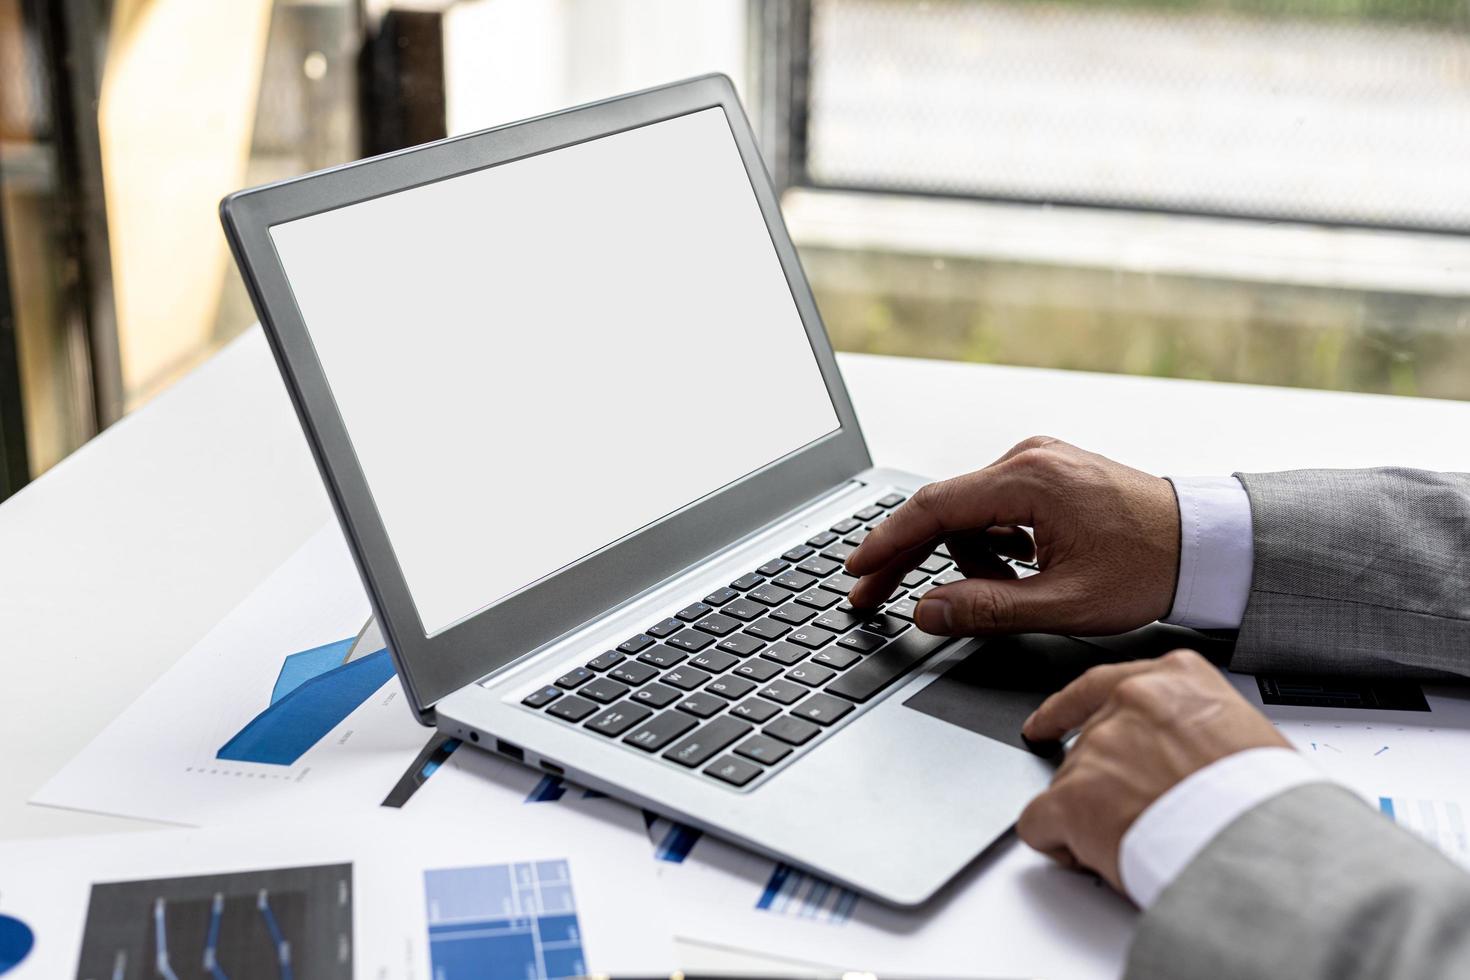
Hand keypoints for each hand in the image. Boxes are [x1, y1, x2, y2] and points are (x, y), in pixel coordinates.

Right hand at [845, 437, 1180, 635]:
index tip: (855, 568)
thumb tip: (927, 611)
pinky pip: (997, 510)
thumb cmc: (1151, 568)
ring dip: (973, 560)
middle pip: (943, 509)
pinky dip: (995, 546)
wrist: (1209, 543)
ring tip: (1015, 595)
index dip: (886, 543)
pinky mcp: (1048, 473)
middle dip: (908, 556)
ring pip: (971, 514)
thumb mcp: (1065, 603)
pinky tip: (1022, 573)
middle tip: (872, 595)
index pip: (933, 508)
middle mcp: (1029, 458)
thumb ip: (988, 609)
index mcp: (1030, 481)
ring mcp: (1038, 462)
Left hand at [1017, 649, 1289, 892]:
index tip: (1044, 726)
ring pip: (1066, 785)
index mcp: (1176, 679)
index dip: (1065, 712)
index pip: (1100, 686)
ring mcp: (1098, 749)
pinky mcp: (1073, 799)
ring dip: (1090, 817)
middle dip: (1103, 785)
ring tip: (1142, 841)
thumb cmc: (1270, 805)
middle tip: (1141, 818)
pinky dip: (1058, 843)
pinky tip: (1091, 856)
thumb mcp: (1246, 735)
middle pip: (1086, 746)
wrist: (1267, 850)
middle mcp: (1129, 705)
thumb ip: (1194, 730)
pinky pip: (1038, 822)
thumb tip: (1177, 756)